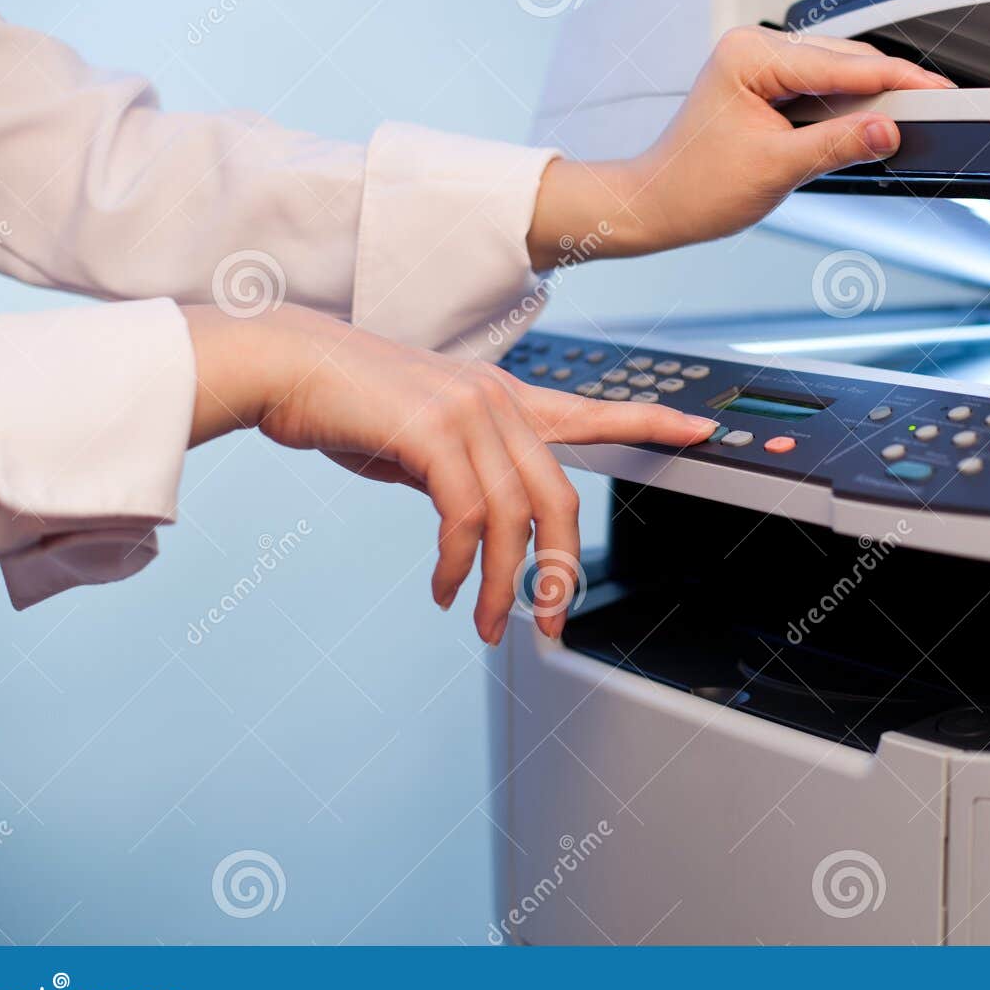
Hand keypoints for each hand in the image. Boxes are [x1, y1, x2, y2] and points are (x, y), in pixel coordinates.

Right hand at [183, 305, 716, 644]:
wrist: (287, 363)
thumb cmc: (350, 403)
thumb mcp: (424, 435)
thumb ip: (465, 466)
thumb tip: (478, 524)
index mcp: (505, 400)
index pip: (593, 412)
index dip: (651, 423)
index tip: (701, 430)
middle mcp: (499, 403)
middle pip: (560, 500)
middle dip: (560, 574)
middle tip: (552, 626)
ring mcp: (470, 413)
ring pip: (516, 519)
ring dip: (501, 586)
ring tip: (481, 623)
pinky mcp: (433, 434)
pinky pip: (466, 519)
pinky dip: (457, 567)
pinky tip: (442, 590)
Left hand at [526, 25, 949, 266]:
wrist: (657, 205)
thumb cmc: (694, 187)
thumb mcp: (776, 168)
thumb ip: (838, 145)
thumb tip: (887, 131)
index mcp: (750, 55)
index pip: (842, 64)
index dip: (897, 81)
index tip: (938, 92)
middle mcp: (754, 50)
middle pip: (845, 62)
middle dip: (890, 87)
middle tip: (939, 106)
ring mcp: (760, 67)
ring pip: (837, 75)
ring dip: (870, 98)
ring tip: (912, 119)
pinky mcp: (766, 88)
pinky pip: (821, 91)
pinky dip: (848, 110)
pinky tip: (871, 125)